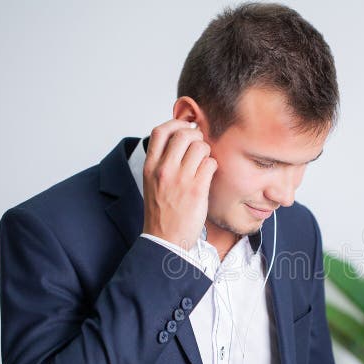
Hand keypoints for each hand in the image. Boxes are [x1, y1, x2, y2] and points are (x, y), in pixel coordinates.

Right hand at [142, 119, 217, 249]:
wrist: (165, 240)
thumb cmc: (161, 212)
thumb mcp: (152, 182)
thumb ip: (162, 161)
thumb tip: (180, 140)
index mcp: (150, 166)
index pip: (160, 131)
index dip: (176, 123)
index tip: (185, 127)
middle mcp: (164, 169)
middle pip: (184, 134)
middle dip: (196, 135)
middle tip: (200, 144)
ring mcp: (180, 179)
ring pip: (200, 147)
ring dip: (206, 151)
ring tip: (204, 162)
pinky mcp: (197, 189)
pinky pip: (211, 164)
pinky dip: (212, 165)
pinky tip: (209, 174)